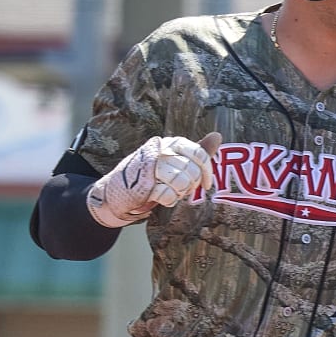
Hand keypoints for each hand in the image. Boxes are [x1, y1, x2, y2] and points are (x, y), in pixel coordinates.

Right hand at [87, 132, 222, 227]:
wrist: (117, 190)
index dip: (207, 171)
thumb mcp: (175, 160)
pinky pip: (168, 195)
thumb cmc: (151, 175)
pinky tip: (163, 198)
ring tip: (171, 193)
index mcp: (170, 142)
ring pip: (181, 182)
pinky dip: (169, 200)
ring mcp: (149, 165)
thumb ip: (196, 151)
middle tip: (182, 190)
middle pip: (191, 170)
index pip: (198, 153)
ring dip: (179, 193)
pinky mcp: (142, 183)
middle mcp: (160, 150)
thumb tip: (218, 136)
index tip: (207, 185)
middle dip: (190, 186)